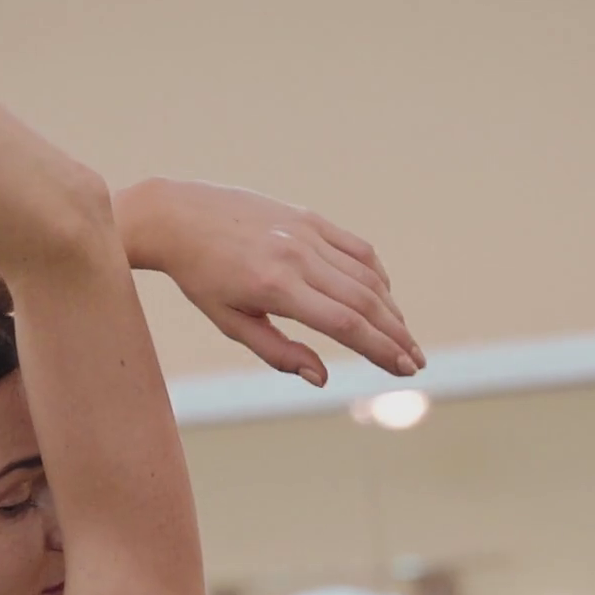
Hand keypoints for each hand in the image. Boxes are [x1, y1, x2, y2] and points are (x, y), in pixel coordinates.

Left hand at [128, 179, 421, 384]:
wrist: (179, 215)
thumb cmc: (200, 277)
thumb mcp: (229, 323)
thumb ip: (278, 352)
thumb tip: (322, 378)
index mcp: (276, 288)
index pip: (345, 324)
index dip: (380, 349)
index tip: (403, 369)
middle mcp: (298, 257)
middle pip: (365, 302)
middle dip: (396, 336)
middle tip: (415, 362)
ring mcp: (307, 233)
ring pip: (367, 276)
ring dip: (391, 309)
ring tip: (403, 337)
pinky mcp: (309, 217)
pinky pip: (356, 248)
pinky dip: (376, 275)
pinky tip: (383, 297)